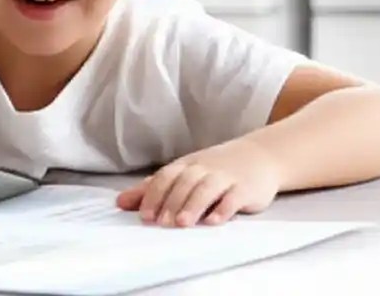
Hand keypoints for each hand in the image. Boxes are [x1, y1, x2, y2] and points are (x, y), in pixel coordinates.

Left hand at [116, 140, 282, 227]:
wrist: (260, 156)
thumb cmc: (214, 169)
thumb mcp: (183, 174)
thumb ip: (153, 189)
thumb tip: (120, 202)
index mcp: (186, 166)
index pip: (165, 177)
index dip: (154, 195)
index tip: (144, 216)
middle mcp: (204, 169)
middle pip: (184, 184)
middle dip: (171, 203)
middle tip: (161, 223)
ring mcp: (226, 177)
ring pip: (206, 189)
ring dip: (193, 206)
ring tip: (182, 223)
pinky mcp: (246, 188)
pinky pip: (233, 198)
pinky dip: (223, 209)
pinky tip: (213, 221)